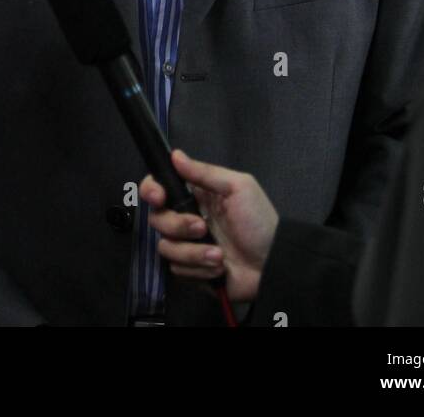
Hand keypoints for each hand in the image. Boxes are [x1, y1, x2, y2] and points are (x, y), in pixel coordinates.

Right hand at [139, 148, 277, 303]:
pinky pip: (178, 269)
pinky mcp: (192, 269)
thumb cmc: (258, 220)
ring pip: (166, 247)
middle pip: (158, 219)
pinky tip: (219, 267)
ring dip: (194, 252)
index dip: (151, 191)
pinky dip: (199, 268)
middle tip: (203, 228)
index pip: (160, 187)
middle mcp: (187, 218)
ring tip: (219, 255)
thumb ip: (205, 172)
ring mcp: (188, 245)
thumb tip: (175, 154)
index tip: (158, 198)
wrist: (272, 264)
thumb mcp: (238, 187)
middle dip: (178, 225)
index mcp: (196, 195)